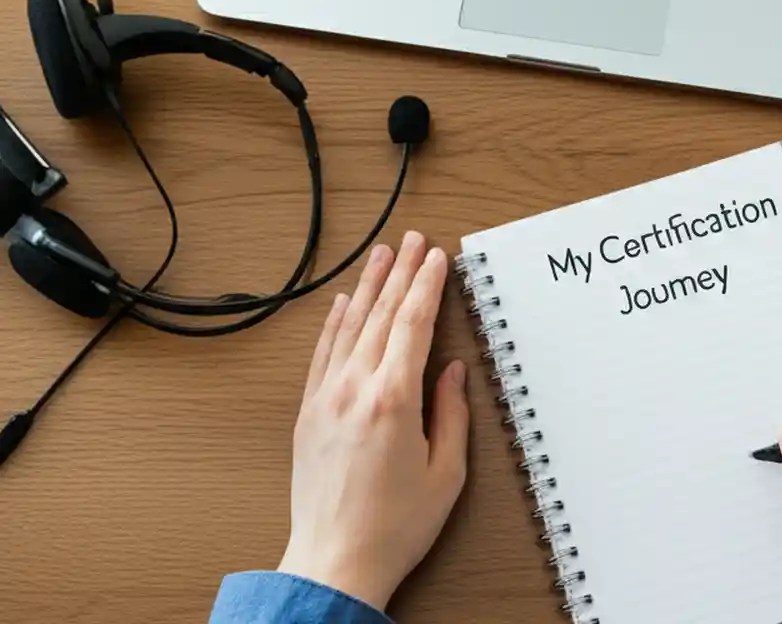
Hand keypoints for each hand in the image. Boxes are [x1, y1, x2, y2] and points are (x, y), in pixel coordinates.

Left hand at [277, 232, 469, 610]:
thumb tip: (453, 371)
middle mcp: (355, 390)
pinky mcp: (309, 413)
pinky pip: (323, 354)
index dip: (428, 287)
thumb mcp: (446, 473)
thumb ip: (451, 414)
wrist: (333, 561)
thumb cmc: (395, 526)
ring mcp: (326, 398)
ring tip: (382, 254)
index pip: (413, 326)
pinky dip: (334, 323)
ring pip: (349, 327)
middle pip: (381, 316)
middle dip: (401, 273)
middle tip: (413, 239)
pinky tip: (344, 302)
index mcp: (394, 401)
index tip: (438, 257)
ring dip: (368, 286)